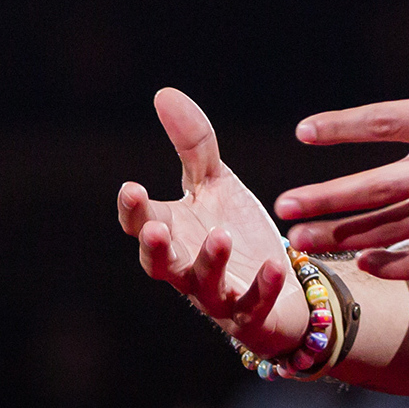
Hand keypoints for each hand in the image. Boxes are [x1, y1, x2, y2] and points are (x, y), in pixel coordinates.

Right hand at [117, 88, 306, 354]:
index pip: (142, 222)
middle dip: (153, 247)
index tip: (130, 188)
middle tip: (152, 228)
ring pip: (204, 285)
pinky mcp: (251, 314)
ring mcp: (217, 294)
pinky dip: (262, 287)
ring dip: (210, 262)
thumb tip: (163, 93)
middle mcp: (186, 267)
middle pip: (159, 263)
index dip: (133, 210)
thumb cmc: (234, 230)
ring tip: (220, 236)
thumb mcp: (215, 183)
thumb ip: (192, 144)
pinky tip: (275, 265)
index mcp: (172, 233)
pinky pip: (254, 304)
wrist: (278, 281)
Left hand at [277, 0, 408, 278]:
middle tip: (283, 207)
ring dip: (346, 237)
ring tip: (304, 244)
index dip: (343, 125)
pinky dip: (397, 263)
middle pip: (377, 187)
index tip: (305, 130)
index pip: (387, 120)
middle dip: (326, 199)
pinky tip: (368, 263)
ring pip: (396, 228)